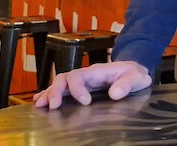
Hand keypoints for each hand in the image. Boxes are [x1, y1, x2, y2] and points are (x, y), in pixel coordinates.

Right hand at [32, 60, 151, 108]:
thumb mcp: (137, 77)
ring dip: (49, 93)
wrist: (134, 71)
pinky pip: (61, 90)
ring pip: (60, 84)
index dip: (78, 89)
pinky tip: (39, 102)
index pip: (79, 76)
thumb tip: (115, 94)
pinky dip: (49, 94)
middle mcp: (86, 75)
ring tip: (40, 105)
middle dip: (56, 91)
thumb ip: (127, 84)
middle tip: (53, 106)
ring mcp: (81, 82)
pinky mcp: (79, 89)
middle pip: (64, 78)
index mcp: (97, 71)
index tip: (84, 102)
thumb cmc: (134, 74)